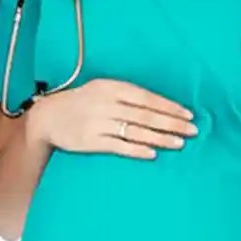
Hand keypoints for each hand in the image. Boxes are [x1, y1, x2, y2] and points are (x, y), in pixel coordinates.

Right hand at [27, 79, 196, 158]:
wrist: (47, 117)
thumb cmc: (80, 103)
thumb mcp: (101, 90)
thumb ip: (127, 96)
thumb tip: (161, 108)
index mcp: (110, 87)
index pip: (146, 97)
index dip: (169, 107)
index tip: (188, 115)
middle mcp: (105, 103)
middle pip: (145, 115)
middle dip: (171, 123)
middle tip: (192, 131)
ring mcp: (98, 123)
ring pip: (135, 131)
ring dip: (160, 137)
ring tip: (179, 143)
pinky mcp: (91, 141)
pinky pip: (119, 146)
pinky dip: (137, 149)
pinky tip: (152, 153)